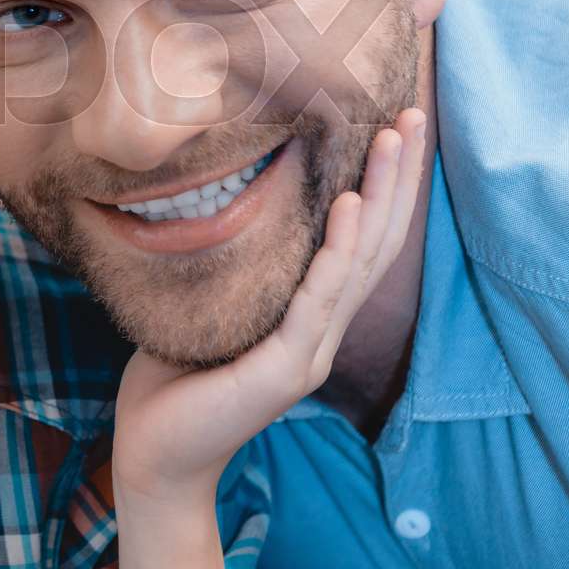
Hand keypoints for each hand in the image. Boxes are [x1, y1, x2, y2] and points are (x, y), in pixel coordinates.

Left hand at [111, 109, 427, 506]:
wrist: (155, 452)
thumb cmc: (173, 376)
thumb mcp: (208, 303)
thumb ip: (230, 262)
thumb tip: (217, 190)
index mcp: (308, 316)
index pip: (359, 243)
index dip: (382, 187)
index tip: (394, 128)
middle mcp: (320, 332)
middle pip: (374, 244)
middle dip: (396, 178)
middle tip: (413, 117)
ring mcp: (308, 353)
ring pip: (357, 264)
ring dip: (377, 198)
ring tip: (388, 142)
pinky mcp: (283, 370)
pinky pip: (316, 301)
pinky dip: (336, 252)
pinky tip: (347, 208)